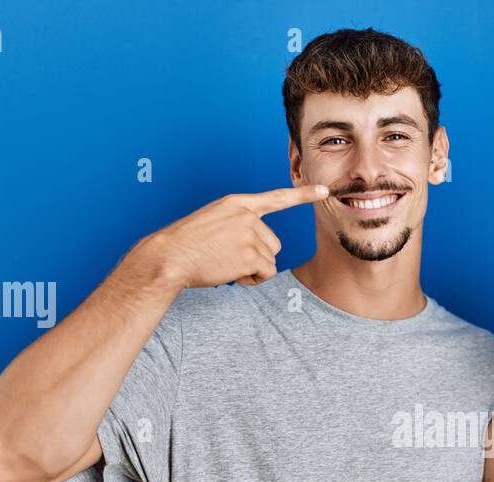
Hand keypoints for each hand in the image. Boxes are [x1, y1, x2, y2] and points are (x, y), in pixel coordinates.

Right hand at [141, 184, 329, 288]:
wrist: (169, 257)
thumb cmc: (187, 244)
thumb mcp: (213, 221)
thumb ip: (238, 224)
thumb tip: (259, 245)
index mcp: (237, 203)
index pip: (277, 197)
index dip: (303, 194)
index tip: (324, 190)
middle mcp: (247, 216)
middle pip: (273, 243)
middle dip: (257, 256)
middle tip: (228, 258)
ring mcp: (249, 234)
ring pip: (270, 260)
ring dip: (253, 269)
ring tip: (225, 264)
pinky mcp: (250, 255)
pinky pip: (265, 273)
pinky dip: (252, 280)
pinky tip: (231, 273)